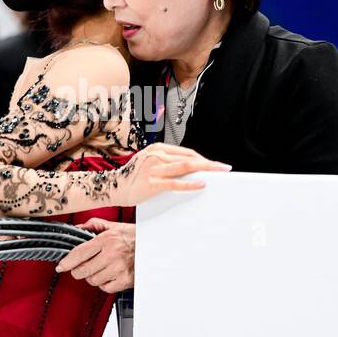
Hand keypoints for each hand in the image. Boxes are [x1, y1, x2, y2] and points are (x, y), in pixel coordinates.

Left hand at [55, 218, 134, 291]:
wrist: (155, 245)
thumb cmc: (135, 236)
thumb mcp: (115, 226)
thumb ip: (94, 225)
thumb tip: (78, 228)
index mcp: (107, 240)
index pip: (80, 253)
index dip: (67, 261)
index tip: (61, 266)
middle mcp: (112, 254)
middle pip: (83, 270)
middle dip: (78, 271)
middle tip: (80, 268)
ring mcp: (119, 269)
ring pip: (93, 280)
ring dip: (93, 277)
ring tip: (101, 269)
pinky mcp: (125, 280)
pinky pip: (105, 288)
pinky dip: (105, 284)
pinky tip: (109, 276)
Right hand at [114, 143, 230, 205]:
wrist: (113, 187)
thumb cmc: (133, 178)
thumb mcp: (150, 164)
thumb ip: (167, 164)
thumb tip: (190, 170)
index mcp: (157, 149)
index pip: (186, 152)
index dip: (202, 158)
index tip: (215, 164)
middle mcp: (156, 155)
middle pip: (189, 158)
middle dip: (209, 163)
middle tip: (224, 168)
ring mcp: (154, 169)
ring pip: (185, 167)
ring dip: (205, 170)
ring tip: (218, 174)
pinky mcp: (152, 183)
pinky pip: (176, 182)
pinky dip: (191, 183)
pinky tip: (202, 184)